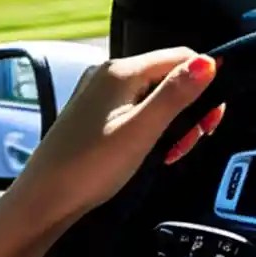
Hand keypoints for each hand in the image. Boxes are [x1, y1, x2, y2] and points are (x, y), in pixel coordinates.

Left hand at [13, 48, 223, 222]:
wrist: (44, 200)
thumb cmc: (88, 168)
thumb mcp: (142, 131)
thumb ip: (176, 94)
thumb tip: (209, 62)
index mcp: (120, 71)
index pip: (181, 56)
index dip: (205, 83)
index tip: (211, 119)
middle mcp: (109, 75)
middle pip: (169, 77)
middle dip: (189, 108)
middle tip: (189, 142)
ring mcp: (100, 94)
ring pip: (155, 95)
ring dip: (172, 122)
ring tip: (169, 152)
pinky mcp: (96, 114)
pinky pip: (137, 109)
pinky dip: (153, 128)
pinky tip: (151, 151)